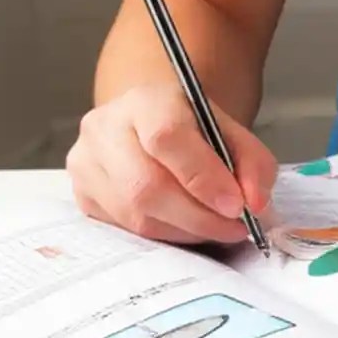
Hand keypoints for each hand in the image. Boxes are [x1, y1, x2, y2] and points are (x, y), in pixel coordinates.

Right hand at [65, 83, 276, 243]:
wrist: (152, 129)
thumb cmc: (195, 134)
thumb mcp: (234, 136)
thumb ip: (254, 165)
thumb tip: (255, 205)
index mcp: (145, 101)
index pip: (166, 139)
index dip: (203, 178)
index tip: (236, 206)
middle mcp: (105, 128)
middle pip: (147, 186)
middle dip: (200, 217)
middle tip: (234, 228)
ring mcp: (87, 164)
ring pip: (137, 215)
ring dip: (186, 231)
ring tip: (216, 227)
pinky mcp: (83, 196)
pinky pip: (127, 230)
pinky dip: (167, 235)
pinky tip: (185, 225)